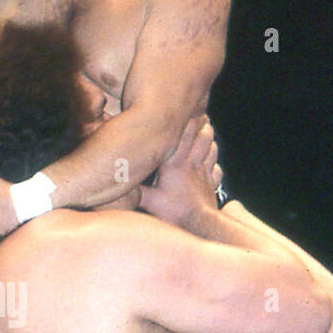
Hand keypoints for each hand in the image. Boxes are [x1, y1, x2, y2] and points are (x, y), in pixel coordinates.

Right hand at [137, 115, 221, 230]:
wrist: (199, 224)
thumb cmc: (174, 211)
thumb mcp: (150, 200)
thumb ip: (135, 189)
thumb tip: (117, 182)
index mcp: (175, 165)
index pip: (184, 136)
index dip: (188, 120)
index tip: (189, 108)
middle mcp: (192, 165)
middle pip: (201, 138)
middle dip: (203, 125)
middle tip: (202, 113)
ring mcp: (204, 175)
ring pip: (210, 150)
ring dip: (210, 139)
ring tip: (209, 129)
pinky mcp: (211, 186)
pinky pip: (216, 170)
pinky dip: (215, 163)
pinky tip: (213, 163)